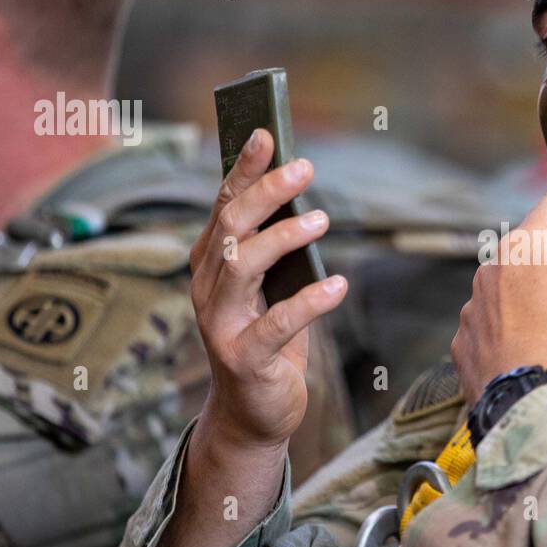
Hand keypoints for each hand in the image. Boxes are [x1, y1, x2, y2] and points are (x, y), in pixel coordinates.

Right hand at [187, 128, 347, 455]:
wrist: (253, 414)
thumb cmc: (267, 340)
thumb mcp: (269, 288)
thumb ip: (274, 248)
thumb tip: (302, 195)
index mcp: (211, 265)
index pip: (223, 206)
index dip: (242, 169)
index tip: (265, 133)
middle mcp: (208, 290)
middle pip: (229, 228)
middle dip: (265, 192)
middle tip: (303, 167)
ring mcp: (221, 325)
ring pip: (242, 266)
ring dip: (282, 237)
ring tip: (322, 220)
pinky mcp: (244, 358)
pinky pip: (277, 324)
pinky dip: (310, 302)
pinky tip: (339, 285)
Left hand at [451, 168, 546, 404]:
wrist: (528, 394)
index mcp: (522, 247)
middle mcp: (488, 271)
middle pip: (523, 259)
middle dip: (544, 268)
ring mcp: (469, 309)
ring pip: (504, 297)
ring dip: (523, 308)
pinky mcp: (461, 344)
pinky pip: (489, 331)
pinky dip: (506, 338)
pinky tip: (524, 356)